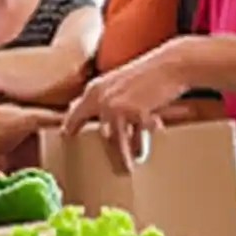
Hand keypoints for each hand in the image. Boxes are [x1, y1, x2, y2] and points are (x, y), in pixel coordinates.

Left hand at [61, 43, 190, 170]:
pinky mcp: (135, 113)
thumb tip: (104, 122)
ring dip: (122, 156)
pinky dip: (139, 147)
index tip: (65, 135)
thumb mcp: (119, 83)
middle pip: (94, 130)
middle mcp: (101, 98)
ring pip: (115, 140)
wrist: (170, 66)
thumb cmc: (148, 74)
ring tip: (126, 169)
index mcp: (95, 89)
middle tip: (103, 162)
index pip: (76, 111)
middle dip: (100, 147)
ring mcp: (117, 106)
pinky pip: (136, 138)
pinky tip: (141, 155)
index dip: (70, 124)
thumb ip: (108, 99)